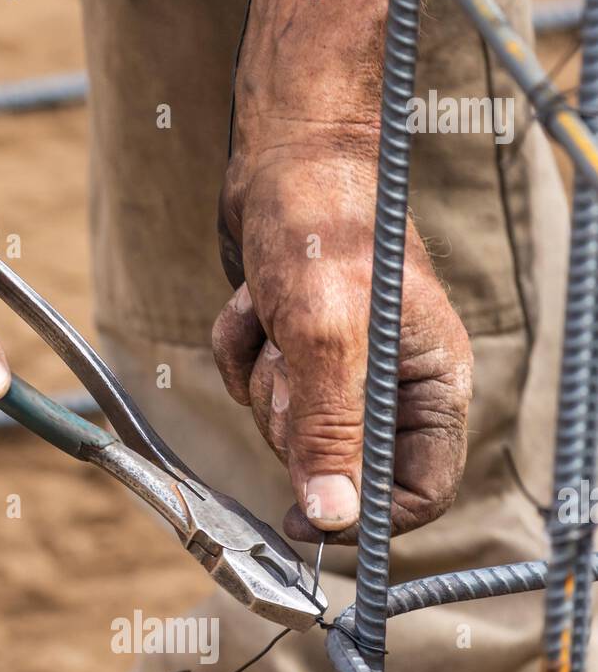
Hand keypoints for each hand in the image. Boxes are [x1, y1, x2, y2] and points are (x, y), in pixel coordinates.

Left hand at [212, 141, 473, 544]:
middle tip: (292, 362)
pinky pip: (251, 386)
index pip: (420, 491)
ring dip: (263, 375)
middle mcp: (390, 384)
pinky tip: (254, 303)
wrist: (284, 148)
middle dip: (295, 418)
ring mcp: (339, 366)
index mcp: (431, 386)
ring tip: (276, 313)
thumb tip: (332, 519)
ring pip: (285, 427)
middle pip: (335, 465)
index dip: (370, 516)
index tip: (312, 523)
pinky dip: (240, 348)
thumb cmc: (326, 226)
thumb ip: (331, 434)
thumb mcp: (328, 340)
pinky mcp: (293, 347)